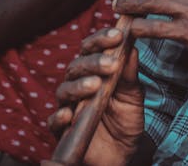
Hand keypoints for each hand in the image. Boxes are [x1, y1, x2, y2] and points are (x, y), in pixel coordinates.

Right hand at [50, 28, 143, 165]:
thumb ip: (130, 75)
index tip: (118, 34)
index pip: (92, 48)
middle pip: (77, 66)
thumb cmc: (126, 120)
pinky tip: (69, 114)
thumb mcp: (133, 97)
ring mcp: (69, 105)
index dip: (102, 39)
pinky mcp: (62, 129)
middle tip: (110, 64)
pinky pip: (54, 121)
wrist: (122, 154)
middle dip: (93, 62)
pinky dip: (60, 117)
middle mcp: (78, 84)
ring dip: (79, 86)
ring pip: (64, 89)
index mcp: (94, 70)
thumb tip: (132, 47)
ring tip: (95, 86)